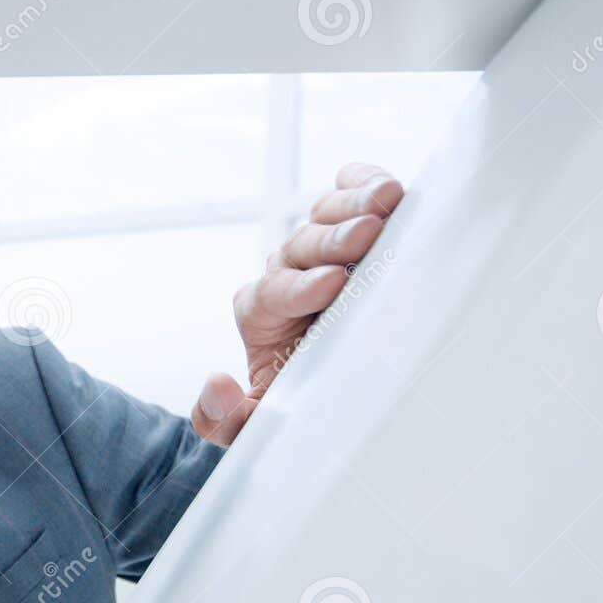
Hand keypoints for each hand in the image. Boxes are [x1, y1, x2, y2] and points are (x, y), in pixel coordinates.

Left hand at [191, 162, 403, 444]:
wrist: (344, 380)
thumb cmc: (304, 396)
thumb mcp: (262, 420)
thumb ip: (226, 420)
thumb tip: (216, 384)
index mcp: (262, 311)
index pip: (270, 294)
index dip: (299, 288)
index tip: (332, 285)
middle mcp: (289, 270)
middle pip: (301, 246)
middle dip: (333, 240)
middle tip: (365, 236)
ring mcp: (321, 242)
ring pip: (327, 213)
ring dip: (355, 205)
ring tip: (386, 201)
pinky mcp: (352, 220)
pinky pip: (350, 188)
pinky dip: (364, 181)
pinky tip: (385, 186)